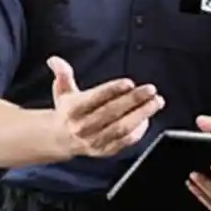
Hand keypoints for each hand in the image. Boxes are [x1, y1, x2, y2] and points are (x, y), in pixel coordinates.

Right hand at [47, 56, 164, 158]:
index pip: (95, 98)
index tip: (129, 83)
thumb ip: (63, 74)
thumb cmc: (67, 110)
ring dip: (141, 115)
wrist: (61, 139)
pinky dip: (139, 131)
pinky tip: (148, 118)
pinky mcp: (105, 151)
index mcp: (72, 110)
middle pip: (112, 113)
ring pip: (122, 128)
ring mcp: (94, 141)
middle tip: (150, 89)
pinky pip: (125, 142)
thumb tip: (54, 60)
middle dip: (134, 100)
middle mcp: (83, 127)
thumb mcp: (63, 90)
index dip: (112, 90)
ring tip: (156, 102)